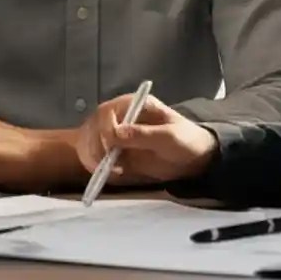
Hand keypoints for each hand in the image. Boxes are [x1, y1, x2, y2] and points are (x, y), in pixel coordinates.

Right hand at [76, 94, 216, 185]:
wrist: (192, 158)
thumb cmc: (185, 140)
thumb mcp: (169, 137)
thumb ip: (144, 135)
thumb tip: (117, 134)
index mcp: (133, 105)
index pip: (107, 111)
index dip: (104, 128)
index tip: (112, 146)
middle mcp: (119, 117)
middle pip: (92, 126)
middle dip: (95, 146)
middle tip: (106, 164)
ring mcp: (114, 135)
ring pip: (88, 142)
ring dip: (92, 157)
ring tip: (110, 171)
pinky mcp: (113, 152)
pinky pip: (94, 157)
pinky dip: (95, 167)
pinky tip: (110, 174)